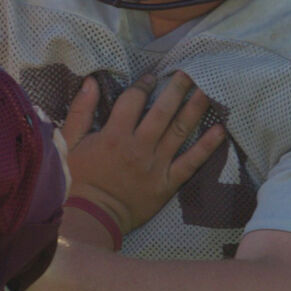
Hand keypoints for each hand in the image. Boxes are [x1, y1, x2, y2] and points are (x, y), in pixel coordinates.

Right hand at [60, 73, 223, 235]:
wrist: (90, 218)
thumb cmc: (76, 181)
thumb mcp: (69, 144)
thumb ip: (80, 112)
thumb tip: (91, 82)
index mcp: (114, 135)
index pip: (133, 101)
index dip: (143, 85)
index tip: (152, 76)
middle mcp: (139, 146)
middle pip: (162, 111)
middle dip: (176, 89)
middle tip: (189, 72)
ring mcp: (156, 165)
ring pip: (180, 131)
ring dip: (195, 109)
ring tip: (207, 91)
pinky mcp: (167, 184)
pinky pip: (191, 163)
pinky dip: (207, 147)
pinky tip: (220, 130)